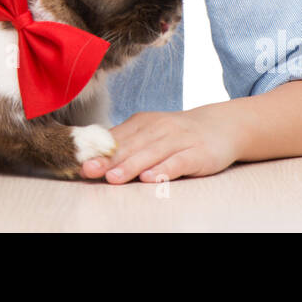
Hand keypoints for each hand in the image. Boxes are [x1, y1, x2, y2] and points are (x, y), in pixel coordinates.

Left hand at [79, 104, 238, 183]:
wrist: (221, 126)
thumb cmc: (177, 135)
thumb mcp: (151, 133)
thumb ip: (126, 143)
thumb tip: (93, 157)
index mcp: (143, 122)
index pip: (117, 138)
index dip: (98, 151)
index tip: (80, 162)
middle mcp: (159, 128)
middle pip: (131, 146)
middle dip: (109, 160)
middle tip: (90, 170)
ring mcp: (179, 139)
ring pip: (151, 154)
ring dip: (131, 166)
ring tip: (113, 178)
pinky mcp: (198, 153)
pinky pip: (178, 162)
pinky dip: (164, 169)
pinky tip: (150, 178)